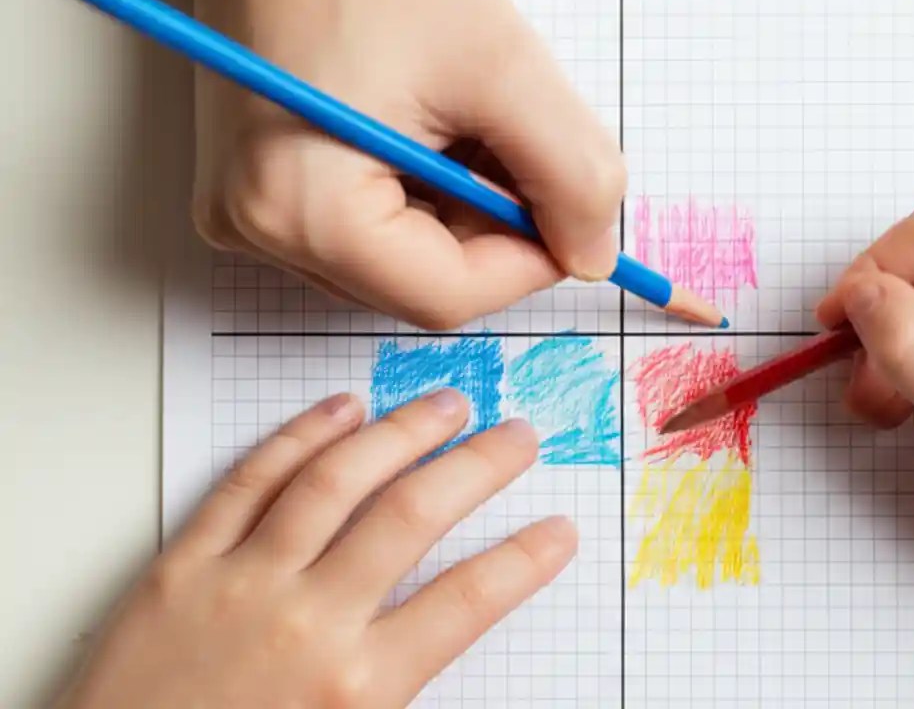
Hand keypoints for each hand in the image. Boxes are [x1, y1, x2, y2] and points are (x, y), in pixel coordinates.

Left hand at [56, 392, 575, 707]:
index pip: (469, 601)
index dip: (525, 559)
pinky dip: (301, 436)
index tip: (558, 529)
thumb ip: (396, 681)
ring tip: (446, 405)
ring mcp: (242, 584)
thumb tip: (449, 621)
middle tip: (517, 437)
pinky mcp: (182, 566)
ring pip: (336, 481)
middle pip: (413, 517)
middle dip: (479, 467)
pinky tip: (342, 410)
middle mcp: (308, 624)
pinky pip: (250, 482)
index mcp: (358, 689)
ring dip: (402, 432)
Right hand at [192, 0, 625, 328]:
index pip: (447, 297)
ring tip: (462, 114)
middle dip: (491, 227)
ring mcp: (246, 211)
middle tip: (515, 142)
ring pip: (397, 257)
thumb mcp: (499, 66)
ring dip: (458, 206)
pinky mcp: (254, 186)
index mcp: (301, 211)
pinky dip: (417, 189)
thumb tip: (594, 255)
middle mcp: (257, 229)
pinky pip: (361, 224)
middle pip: (419, 282)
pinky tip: (426, 121)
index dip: (530, 262)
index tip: (572, 211)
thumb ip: (570, 173)